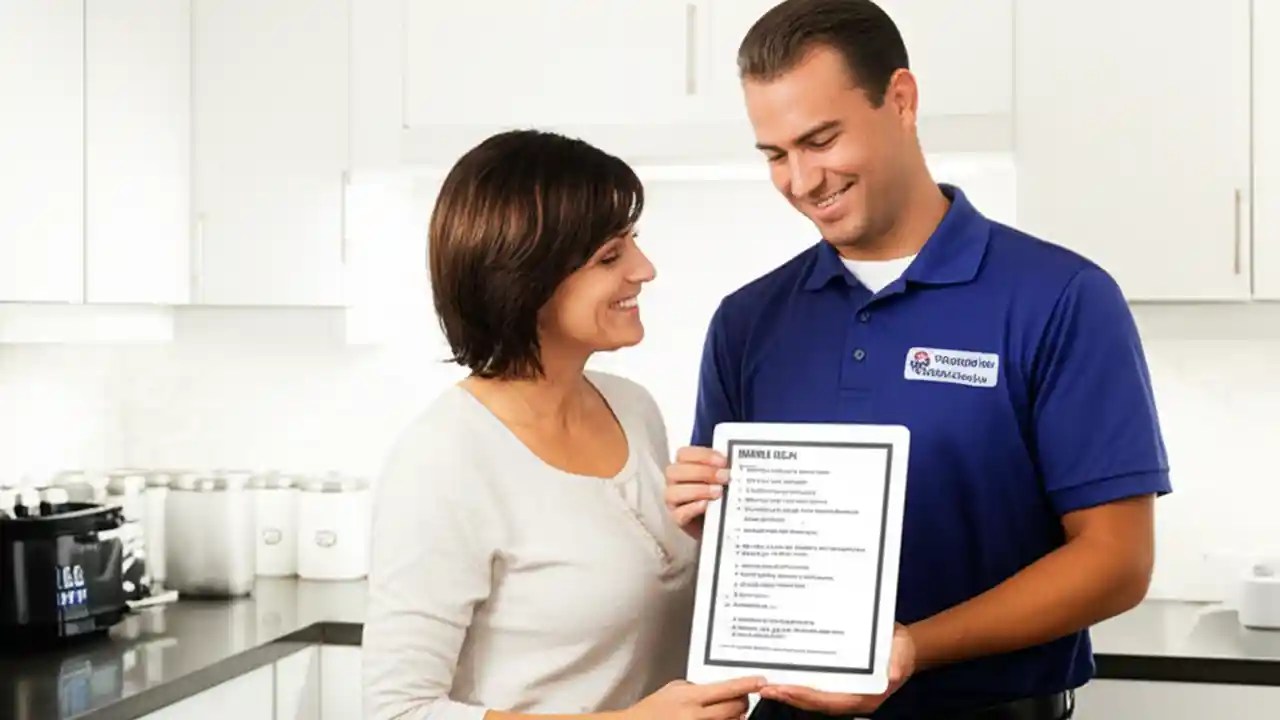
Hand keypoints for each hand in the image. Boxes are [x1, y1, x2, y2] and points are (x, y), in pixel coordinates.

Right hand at [622, 676, 763, 719]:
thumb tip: (719, 691)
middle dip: (743, 703)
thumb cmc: (652, 710)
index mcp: (690, 698)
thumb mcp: (673, 689)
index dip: (747, 684)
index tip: (761, 681)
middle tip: (743, 699)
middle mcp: (696, 716)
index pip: (727, 689)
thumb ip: (696, 688)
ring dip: (735, 717)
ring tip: (731, 712)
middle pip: (734, 708)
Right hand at [664, 446, 729, 539]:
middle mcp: (674, 481)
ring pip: (674, 492)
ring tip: (719, 492)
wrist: (716, 519)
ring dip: (698, 490)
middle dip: (703, 472)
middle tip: (724, 477)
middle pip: (676, 471)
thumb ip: (722, 469)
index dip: (703, 455)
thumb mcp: (720, 478)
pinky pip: (679, 514)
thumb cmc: (717, 493)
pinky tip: (706, 505)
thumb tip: (735, 464)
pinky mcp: (677, 518)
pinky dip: (692, 508)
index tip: (723, 461)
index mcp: (683, 465)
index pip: (684, 454)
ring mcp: (673, 501)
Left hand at [759, 624, 915, 715]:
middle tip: (765, 688)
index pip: (831, 701)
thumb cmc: (900, 649)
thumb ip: (898, 662)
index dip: (807, 697)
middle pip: (815, 701)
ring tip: (765, 684)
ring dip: (789, 691)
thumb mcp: (902, 652)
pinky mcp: (836, 681)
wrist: (902, 647)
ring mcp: (842, 691)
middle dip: (790, 696)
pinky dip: (797, 681)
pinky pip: (814, 685)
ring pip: (811, 695)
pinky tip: (780, 673)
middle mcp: (850, 698)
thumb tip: (892, 674)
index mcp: (865, 696)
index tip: (786, 690)